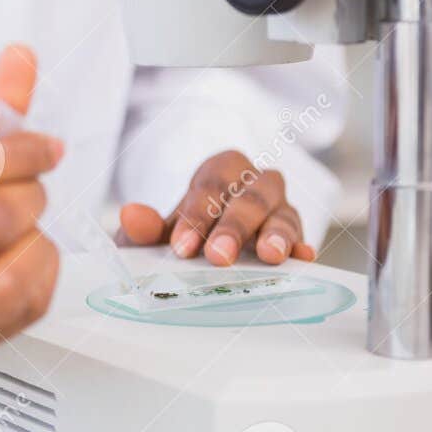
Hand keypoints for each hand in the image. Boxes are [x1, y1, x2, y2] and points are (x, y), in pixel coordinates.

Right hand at [0, 46, 64, 375]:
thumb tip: (21, 60)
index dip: (13, 150)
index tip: (42, 145)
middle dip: (27, 192)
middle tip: (32, 183)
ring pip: (5, 283)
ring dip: (37, 240)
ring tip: (27, 221)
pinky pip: (17, 316)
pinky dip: (41, 275)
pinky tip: (24, 254)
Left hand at [117, 149, 315, 266]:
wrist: (209, 246)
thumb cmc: (188, 232)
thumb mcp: (163, 230)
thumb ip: (146, 226)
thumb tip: (129, 216)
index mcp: (221, 171)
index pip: (211, 186)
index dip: (196, 216)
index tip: (181, 247)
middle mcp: (255, 184)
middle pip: (250, 196)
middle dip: (234, 226)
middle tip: (218, 256)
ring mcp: (279, 209)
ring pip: (283, 213)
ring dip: (276, 234)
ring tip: (269, 256)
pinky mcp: (294, 236)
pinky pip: (302, 238)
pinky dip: (301, 247)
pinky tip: (303, 259)